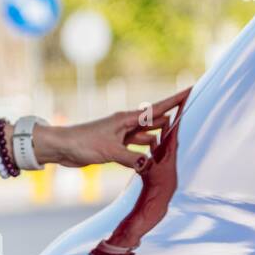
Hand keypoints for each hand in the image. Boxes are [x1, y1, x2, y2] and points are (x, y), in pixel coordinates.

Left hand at [37, 88, 189, 168]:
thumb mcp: (110, 151)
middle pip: (156, 122)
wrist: (62, 148)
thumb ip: (131, 158)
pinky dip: (146, 153)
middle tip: (192, 120)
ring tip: (177, 143)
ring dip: (160, 140)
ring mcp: (122, 135)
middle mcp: (126, 125)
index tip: (192, 90)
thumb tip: (150, 164)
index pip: (158, 108)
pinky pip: (137, 148)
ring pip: (147, 136)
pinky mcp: (116, 147)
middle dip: (173, 121)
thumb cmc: (83, 143)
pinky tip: (154, 158)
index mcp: (127, 119)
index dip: (176, 100)